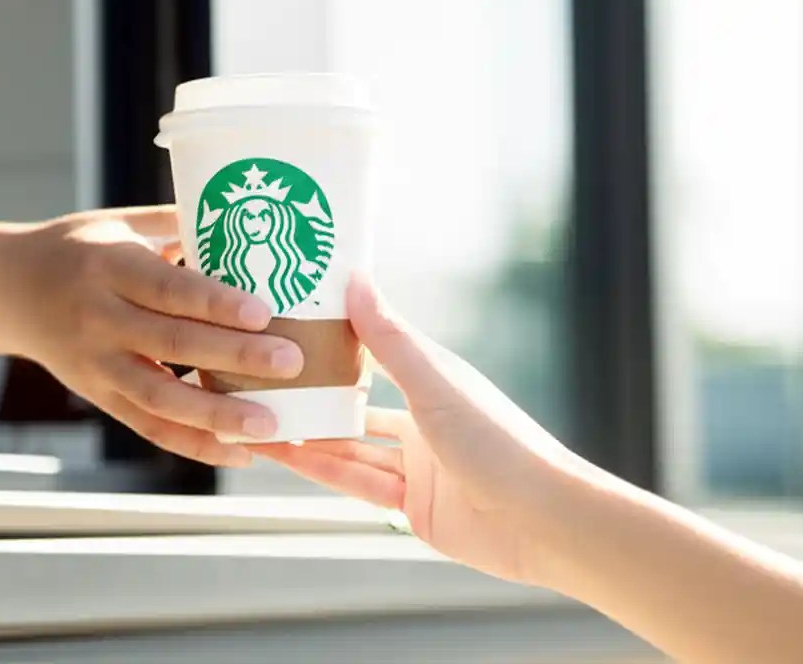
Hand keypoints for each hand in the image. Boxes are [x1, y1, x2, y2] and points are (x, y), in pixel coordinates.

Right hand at [8, 206, 303, 466]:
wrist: (9, 290)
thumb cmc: (79, 248)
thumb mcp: (119, 222)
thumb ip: (177, 222)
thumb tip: (247, 213)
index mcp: (107, 266)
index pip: (167, 288)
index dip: (214, 302)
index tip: (264, 311)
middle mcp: (98, 318)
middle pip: (170, 343)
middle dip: (233, 355)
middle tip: (290, 361)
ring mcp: (96, 364)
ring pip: (159, 396)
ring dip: (216, 414)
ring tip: (270, 424)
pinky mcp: (98, 396)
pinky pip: (148, 426)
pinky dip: (193, 444)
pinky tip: (238, 452)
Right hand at [252, 274, 584, 582]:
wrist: (542, 522)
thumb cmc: (500, 443)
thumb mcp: (435, 383)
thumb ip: (390, 338)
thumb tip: (356, 279)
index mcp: (436, 382)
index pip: (376, 353)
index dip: (336, 341)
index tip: (293, 325)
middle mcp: (425, 420)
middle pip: (357, 405)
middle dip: (313, 398)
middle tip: (264, 384)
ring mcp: (419, 466)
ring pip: (351, 447)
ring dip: (308, 436)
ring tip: (260, 420)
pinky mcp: (413, 506)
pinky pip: (359, 484)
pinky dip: (323, 471)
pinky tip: (289, 458)